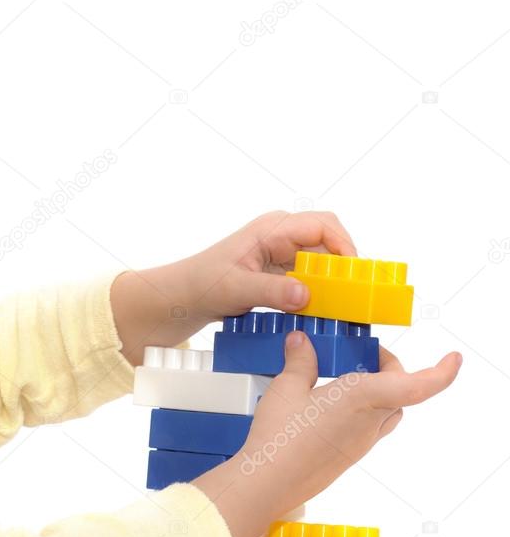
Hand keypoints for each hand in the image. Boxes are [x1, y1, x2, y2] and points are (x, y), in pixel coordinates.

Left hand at [180, 209, 357, 325]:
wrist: (184, 297)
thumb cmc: (203, 284)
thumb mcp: (236, 288)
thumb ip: (271, 291)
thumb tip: (306, 294)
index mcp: (272, 228)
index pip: (322, 225)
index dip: (344, 245)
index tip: (353, 273)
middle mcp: (282, 237)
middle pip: (328, 244)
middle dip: (342, 267)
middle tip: (352, 295)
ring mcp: (283, 255)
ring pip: (322, 264)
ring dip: (332, 283)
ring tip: (341, 308)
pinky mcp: (281, 273)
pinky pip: (311, 279)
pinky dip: (319, 294)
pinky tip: (320, 312)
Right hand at [192, 331, 462, 536]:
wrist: (268, 482)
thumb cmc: (280, 436)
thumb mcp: (286, 387)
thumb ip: (300, 361)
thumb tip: (302, 341)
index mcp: (361, 398)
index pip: (417, 386)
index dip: (441, 373)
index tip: (453, 359)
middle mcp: (369, 422)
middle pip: (400, 391)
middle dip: (389, 369)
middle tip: (363, 353)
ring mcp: (361, 442)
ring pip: (387, 411)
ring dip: (378, 390)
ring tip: (344, 376)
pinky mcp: (349, 454)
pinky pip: (368, 426)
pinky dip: (361, 409)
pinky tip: (327, 405)